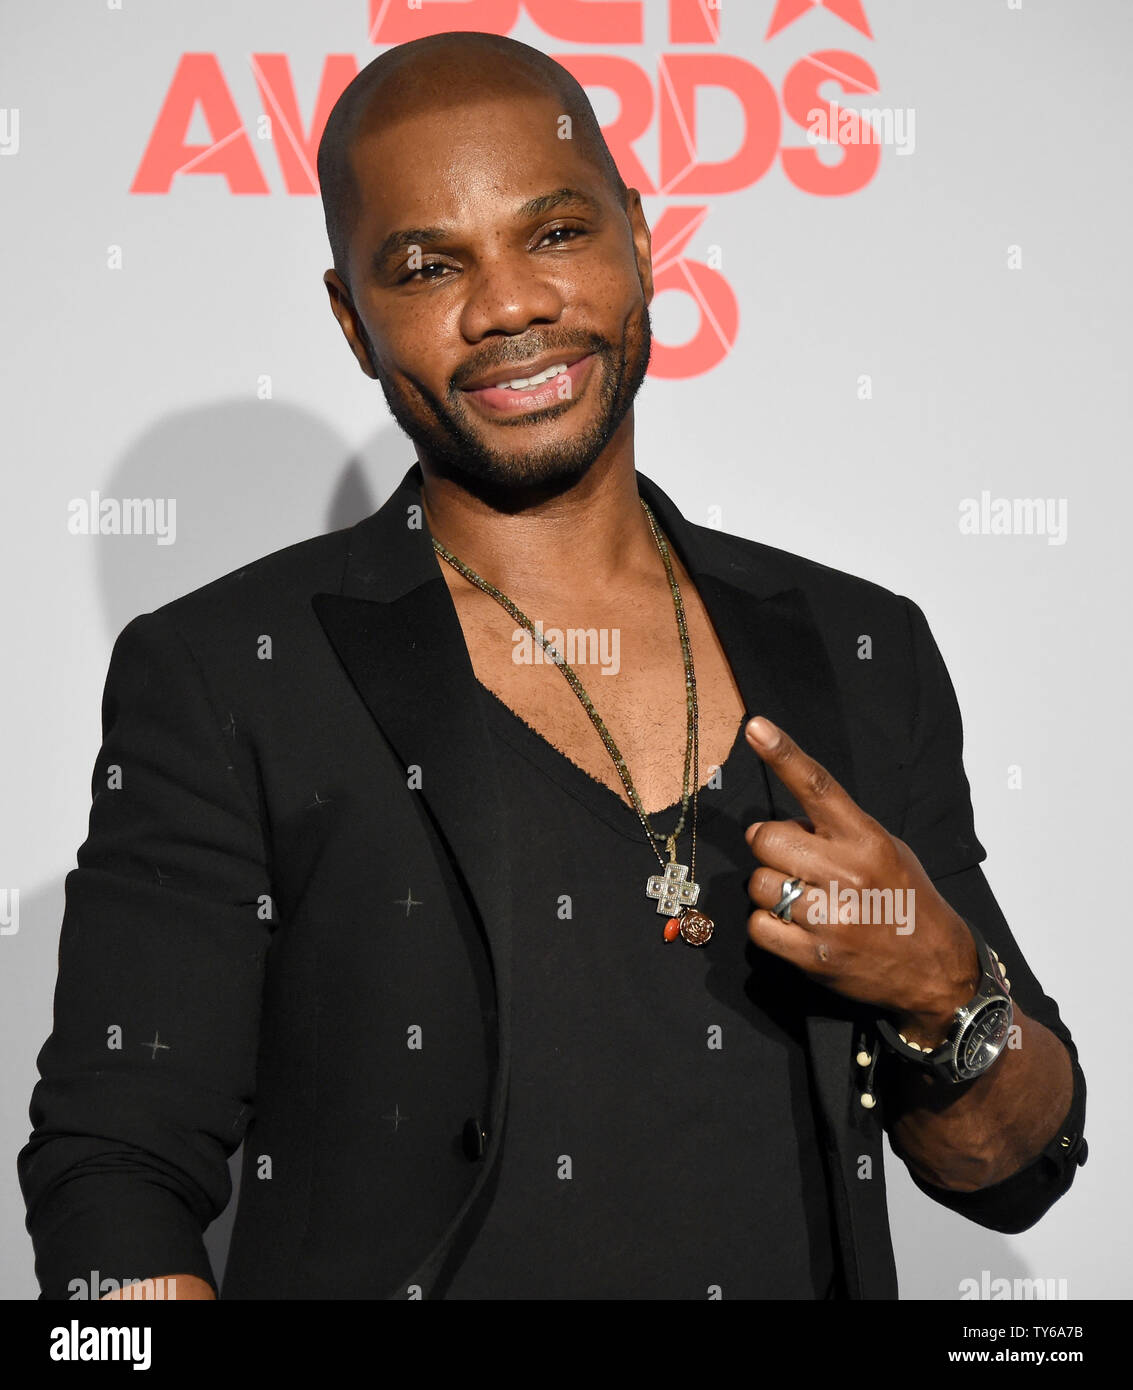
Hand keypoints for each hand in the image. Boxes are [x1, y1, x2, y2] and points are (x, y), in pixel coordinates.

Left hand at [743, 716, 979, 1046]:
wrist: (936, 970)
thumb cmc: (907, 902)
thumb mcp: (887, 850)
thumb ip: (839, 831)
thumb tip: (788, 822)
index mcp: (866, 839)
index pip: (818, 786)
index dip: (784, 754)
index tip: (757, 728)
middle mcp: (847, 873)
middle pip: (766, 838)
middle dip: (771, 847)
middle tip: (793, 863)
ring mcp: (830, 916)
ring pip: (758, 883)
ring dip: (770, 890)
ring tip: (802, 900)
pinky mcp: (815, 955)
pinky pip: (759, 926)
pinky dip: (767, 926)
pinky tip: (794, 926)